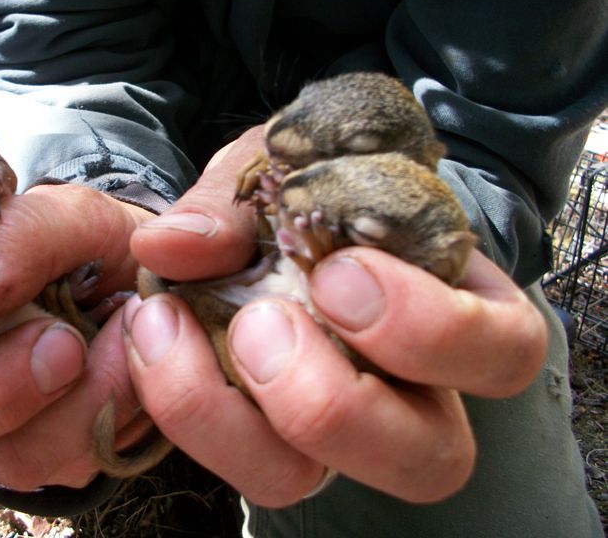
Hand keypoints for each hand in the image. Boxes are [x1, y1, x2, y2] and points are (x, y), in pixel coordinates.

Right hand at [0, 184, 152, 489]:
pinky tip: (117, 363)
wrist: (157, 285)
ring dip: (46, 404)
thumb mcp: (62, 212)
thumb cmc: (87, 241)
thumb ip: (7, 232)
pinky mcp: (24, 448)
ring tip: (96, 342)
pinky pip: (40, 463)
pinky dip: (91, 416)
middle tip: (49, 342)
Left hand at [127, 126, 547, 506]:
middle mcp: (406, 389)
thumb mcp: (280, 166)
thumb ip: (236, 204)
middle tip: (260, 323)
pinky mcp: (258, 434)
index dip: (429, 330)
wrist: (254, 207)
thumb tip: (173, 246)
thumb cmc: (298, 184)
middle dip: (337, 404)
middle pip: (430, 459)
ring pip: (312, 481)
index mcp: (451, 308)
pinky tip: (149, 335)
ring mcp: (329, 422)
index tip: (336, 273)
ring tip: (176, 328)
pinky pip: (232, 458)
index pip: (500, 352)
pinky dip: (181, 406)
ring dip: (235, 424)